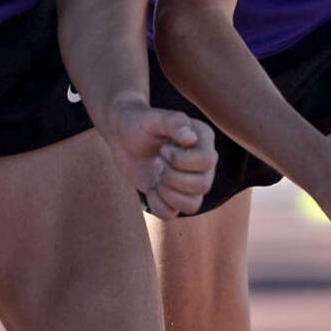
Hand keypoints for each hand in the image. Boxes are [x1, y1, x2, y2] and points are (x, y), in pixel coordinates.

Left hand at [108, 95, 216, 217]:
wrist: (122, 136)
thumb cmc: (140, 122)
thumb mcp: (153, 117)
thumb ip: (173, 122)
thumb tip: (190, 138)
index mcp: (203, 141)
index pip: (207, 161)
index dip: (182, 161)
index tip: (162, 149)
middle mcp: (201, 165)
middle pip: (203, 185)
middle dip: (173, 177)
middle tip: (156, 162)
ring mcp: (188, 182)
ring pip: (193, 205)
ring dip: (168, 193)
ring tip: (155, 176)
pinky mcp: (172, 196)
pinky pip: (172, 213)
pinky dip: (157, 204)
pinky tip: (151, 187)